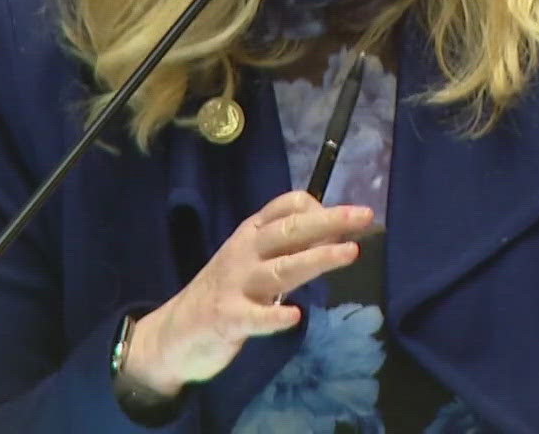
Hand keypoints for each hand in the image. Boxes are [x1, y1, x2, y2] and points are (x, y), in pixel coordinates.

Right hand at [122, 190, 372, 395]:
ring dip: (316, 259)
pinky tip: (294, 315)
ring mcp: (235, 284)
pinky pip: (254, 317)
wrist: (174, 332)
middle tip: (364, 217)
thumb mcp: (252, 258)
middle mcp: (245, 251)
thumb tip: (334, 231)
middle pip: (289, 230)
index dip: (318, 207)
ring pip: (280, 268)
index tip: (347, 218)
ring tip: (350, 253)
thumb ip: (287, 245)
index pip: (285, 206)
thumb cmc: (224, 290)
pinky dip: (273, 316)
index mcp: (251, 233)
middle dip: (328, 221)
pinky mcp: (228, 318)